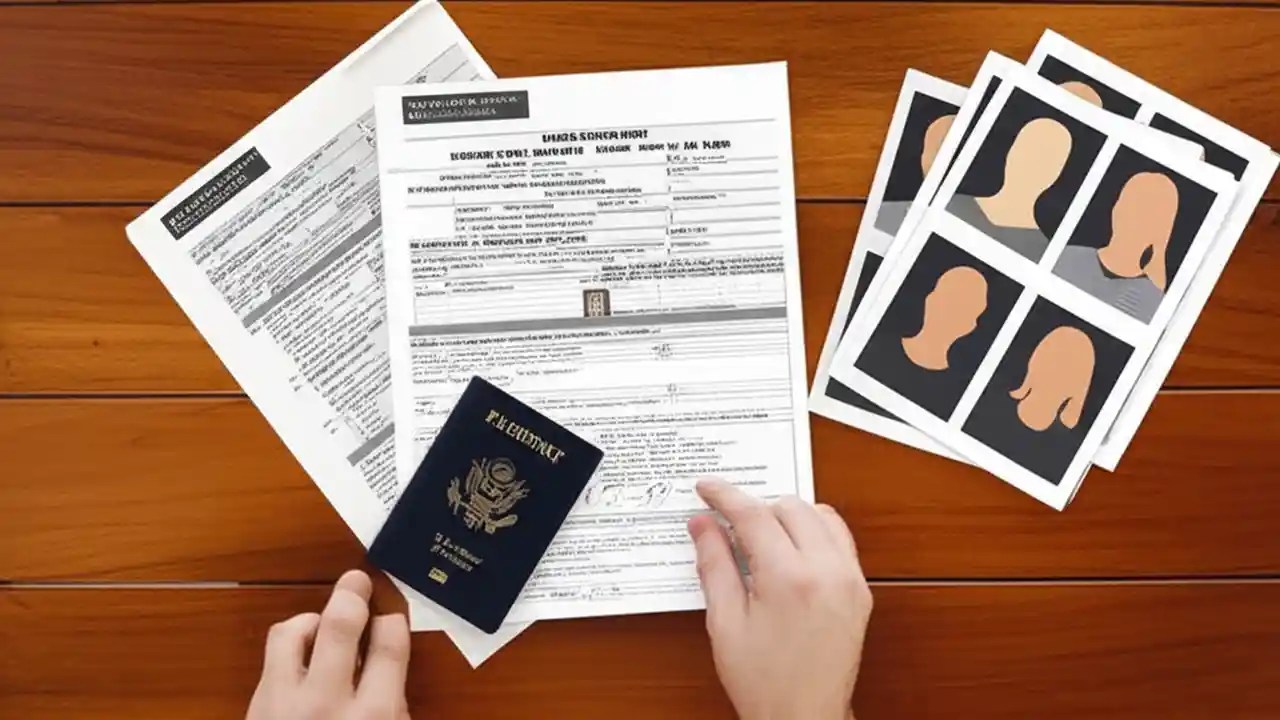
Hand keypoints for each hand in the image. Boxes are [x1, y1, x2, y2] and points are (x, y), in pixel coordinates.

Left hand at [247, 570, 411, 719]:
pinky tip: (303, 657)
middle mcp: (327, 704)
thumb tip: (387, 662)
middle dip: (350, 593)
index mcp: (373, 716)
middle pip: (339, 625)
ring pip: (291, 633)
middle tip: (357, 581)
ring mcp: (284, 703)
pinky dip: (290, 647)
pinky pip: (269, 660)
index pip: (388, 645)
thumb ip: (391, 705)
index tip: (390, 613)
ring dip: (310, 620)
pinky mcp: (255, 705)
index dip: (392, 619)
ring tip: (324, 625)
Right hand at [689, 479, 871, 719]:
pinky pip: (841, 540)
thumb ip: (714, 565)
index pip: (754, 515)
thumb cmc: (764, 682)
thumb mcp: (725, 623)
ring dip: (789, 515)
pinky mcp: (861, 591)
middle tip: (729, 524)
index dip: (725, 496)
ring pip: (821, 515)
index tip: (708, 489)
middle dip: (756, 507)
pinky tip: (792, 551)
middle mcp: (827, 572)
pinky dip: (816, 533)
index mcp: (789, 579)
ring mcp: (849, 580)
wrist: (805, 719)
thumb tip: (702, 524)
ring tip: (761, 537)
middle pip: (790, 506)